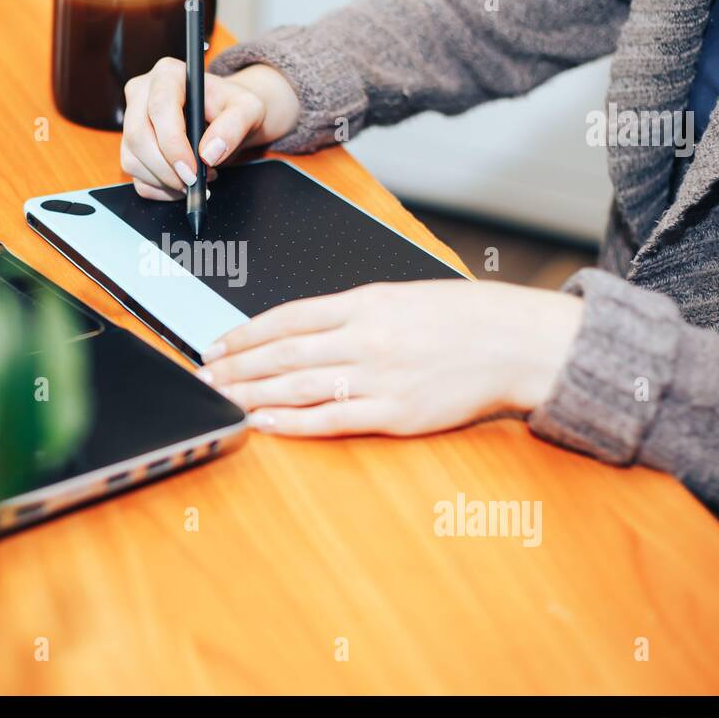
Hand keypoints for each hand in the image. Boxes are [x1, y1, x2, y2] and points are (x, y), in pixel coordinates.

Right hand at [120, 62, 300, 199]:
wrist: (226, 116)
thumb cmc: (233, 107)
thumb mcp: (248, 110)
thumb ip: (234, 126)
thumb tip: (210, 152)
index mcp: (168, 74)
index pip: (160, 109)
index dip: (173, 144)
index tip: (193, 171)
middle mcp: (142, 93)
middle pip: (138, 136)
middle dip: (166, 169)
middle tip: (194, 182)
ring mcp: (132, 120)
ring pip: (132, 160)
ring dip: (164, 181)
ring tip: (194, 178)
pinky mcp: (130, 145)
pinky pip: (135, 176)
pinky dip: (158, 189)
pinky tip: (181, 182)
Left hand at [198, 280, 583, 436]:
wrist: (516, 342)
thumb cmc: (461, 318)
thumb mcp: (400, 296)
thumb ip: (349, 312)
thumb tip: (293, 329)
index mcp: (365, 302)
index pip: (286, 317)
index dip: (243, 333)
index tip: (215, 345)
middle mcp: (366, 338)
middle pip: (282, 353)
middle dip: (235, 366)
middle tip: (202, 375)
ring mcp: (380, 378)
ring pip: (298, 386)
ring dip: (251, 393)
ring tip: (220, 397)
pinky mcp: (396, 414)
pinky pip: (332, 419)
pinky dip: (291, 420)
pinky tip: (263, 420)